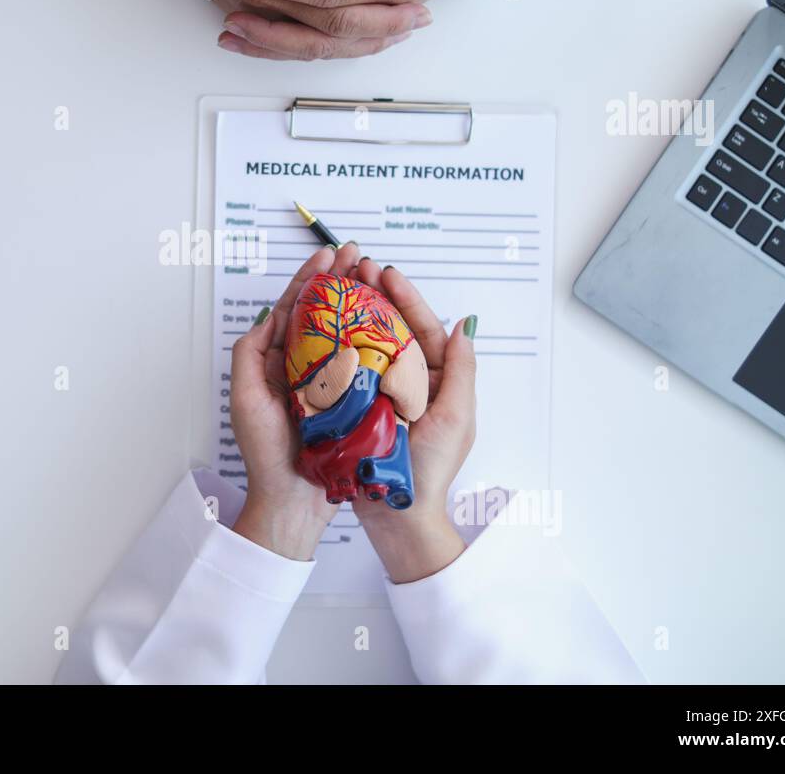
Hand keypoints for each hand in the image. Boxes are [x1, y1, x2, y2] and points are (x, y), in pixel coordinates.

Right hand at [157, 0, 434, 60]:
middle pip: (336, 12)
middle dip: (385, 13)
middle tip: (422, 10)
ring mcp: (257, 11)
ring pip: (319, 40)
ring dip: (365, 39)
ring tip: (402, 32)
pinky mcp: (254, 21)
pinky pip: (298, 48)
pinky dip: (334, 49)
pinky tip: (363, 45)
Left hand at [229, 242, 364, 558]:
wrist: (293, 502)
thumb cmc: (266, 455)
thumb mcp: (246, 399)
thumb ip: (251, 354)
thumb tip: (271, 314)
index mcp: (275, 364)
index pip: (294, 309)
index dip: (311, 279)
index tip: (329, 255)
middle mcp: (302, 369)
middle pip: (323, 314)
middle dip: (340, 281)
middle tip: (358, 255)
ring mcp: (328, 384)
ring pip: (346, 333)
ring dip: (360, 303)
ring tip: (375, 277)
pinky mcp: (350, 402)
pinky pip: (365, 364)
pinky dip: (376, 340)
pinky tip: (390, 322)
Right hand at [346, 258, 477, 582]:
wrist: (399, 515)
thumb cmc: (432, 471)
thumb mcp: (456, 416)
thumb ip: (461, 370)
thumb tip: (464, 326)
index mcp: (436, 380)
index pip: (420, 327)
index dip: (403, 297)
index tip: (385, 272)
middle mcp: (408, 382)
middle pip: (391, 328)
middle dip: (374, 296)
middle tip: (355, 269)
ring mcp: (381, 393)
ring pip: (367, 344)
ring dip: (353, 314)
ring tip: (337, 288)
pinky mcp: (357, 407)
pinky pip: (347, 370)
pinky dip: (336, 346)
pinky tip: (320, 328)